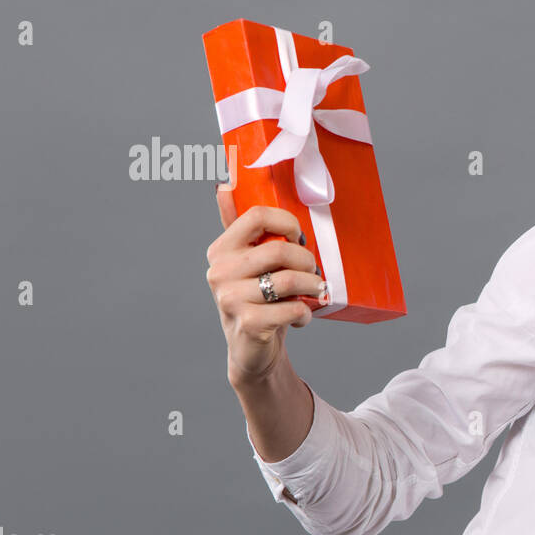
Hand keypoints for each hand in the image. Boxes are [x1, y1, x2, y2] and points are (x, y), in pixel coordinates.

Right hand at [206, 188, 326, 385]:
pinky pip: (292, 310)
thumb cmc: (258, 299)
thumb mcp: (248, 263)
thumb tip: (224, 185)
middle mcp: (220, 271)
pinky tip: (301, 317)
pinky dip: (305, 314)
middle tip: (315, 273)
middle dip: (308, 262)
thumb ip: (242, 229)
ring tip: (314, 293)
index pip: (258, 216)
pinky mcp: (247, 324)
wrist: (251, 348)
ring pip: (289, 281)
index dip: (288, 224)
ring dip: (312, 287)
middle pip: (280, 251)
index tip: (299, 239)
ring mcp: (230, 299)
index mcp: (222, 249)